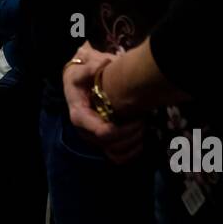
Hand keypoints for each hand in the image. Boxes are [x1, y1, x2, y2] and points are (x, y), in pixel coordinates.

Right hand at [63, 43, 143, 162]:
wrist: (81, 82)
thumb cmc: (83, 75)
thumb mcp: (82, 66)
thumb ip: (90, 67)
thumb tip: (102, 66)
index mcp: (80, 115)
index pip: (100, 132)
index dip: (119, 130)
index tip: (135, 117)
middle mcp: (86, 131)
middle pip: (111, 144)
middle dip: (130, 134)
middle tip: (142, 119)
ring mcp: (95, 139)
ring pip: (115, 153)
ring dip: (132, 143)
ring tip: (142, 126)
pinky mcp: (103, 142)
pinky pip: (118, 157)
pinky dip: (132, 152)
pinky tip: (141, 139)